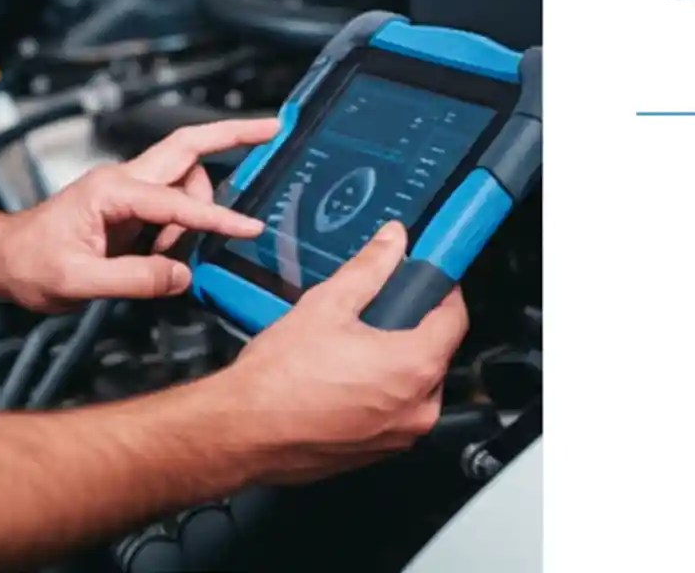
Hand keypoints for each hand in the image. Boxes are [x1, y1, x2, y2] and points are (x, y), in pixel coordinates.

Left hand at [0, 118, 279, 311]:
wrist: (2, 258)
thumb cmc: (30, 265)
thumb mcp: (78, 281)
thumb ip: (135, 280)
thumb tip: (183, 276)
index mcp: (110, 191)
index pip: (177, 203)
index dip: (216, 218)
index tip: (250, 228)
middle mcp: (123, 180)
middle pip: (189, 146)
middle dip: (232, 135)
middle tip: (274, 128)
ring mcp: (129, 189)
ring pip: (187, 181)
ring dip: (195, 211)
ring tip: (170, 252)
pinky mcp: (133, 205)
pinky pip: (176, 202)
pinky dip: (185, 221)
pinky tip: (168, 249)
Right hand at [212, 220, 469, 483]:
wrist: (239, 433)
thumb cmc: (279, 377)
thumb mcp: (327, 305)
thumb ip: (370, 269)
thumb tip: (393, 241)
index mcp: (415, 367)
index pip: (455, 320)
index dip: (444, 293)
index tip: (430, 281)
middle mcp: (417, 409)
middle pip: (437, 354)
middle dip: (416, 328)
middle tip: (384, 310)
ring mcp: (399, 437)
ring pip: (416, 387)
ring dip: (398, 363)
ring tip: (358, 346)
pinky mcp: (377, 454)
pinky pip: (394, 414)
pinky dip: (381, 394)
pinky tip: (346, 379)